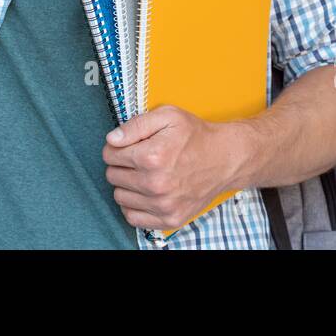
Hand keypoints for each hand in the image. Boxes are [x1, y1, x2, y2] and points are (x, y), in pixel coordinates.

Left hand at [102, 105, 249, 229]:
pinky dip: (134, 205)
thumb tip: (112, 139)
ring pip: (119, 197)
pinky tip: (145, 192)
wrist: (225, 158)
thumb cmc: (196, 136)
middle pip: (112, 176)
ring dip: (126, 185)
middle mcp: (156, 184)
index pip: (109, 155)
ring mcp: (163, 205)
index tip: (130, 145)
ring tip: (144, 174)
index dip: (117, 147)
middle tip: (139, 159)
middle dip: (121, 165)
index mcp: (152, 157)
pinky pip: (133, 217)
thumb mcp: (167, 116)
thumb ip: (135, 125)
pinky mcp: (170, 219)